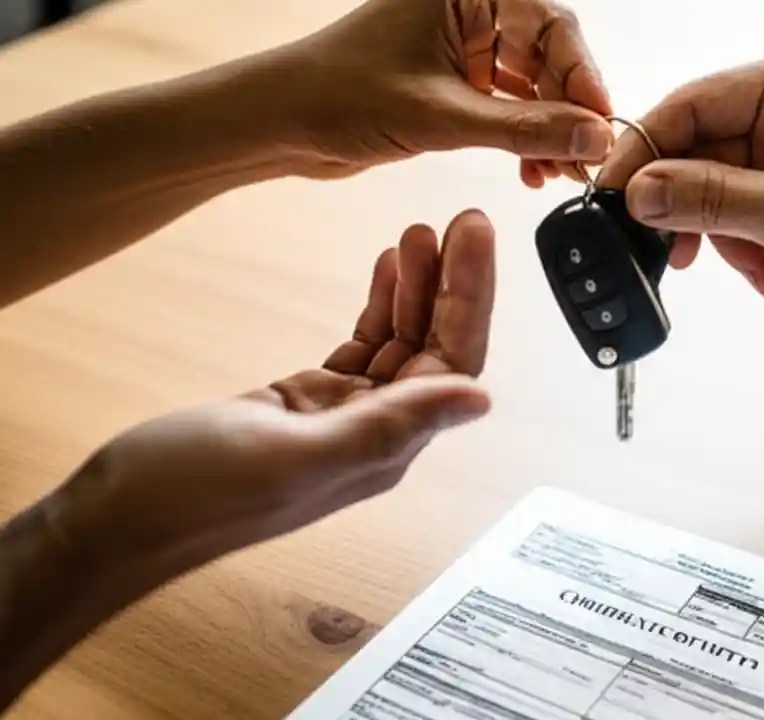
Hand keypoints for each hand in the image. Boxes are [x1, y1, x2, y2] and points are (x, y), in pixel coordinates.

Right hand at [46, 210, 496, 576]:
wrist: (114, 518)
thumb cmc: (189, 496)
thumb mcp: (295, 455)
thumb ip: (387, 427)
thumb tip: (480, 399)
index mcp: (384, 447)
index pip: (454, 361)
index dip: (470, 295)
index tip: (477, 233)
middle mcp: (373, 433)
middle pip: (437, 345)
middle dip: (453, 281)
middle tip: (463, 218)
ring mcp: (339, 416)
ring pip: (400, 341)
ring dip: (416, 286)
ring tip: (420, 231)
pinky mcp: (305, 401)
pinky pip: (362, 346)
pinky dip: (378, 305)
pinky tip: (387, 269)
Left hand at [264, 0, 612, 185]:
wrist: (278, 125)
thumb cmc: (338, 94)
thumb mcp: (441, 116)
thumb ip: (523, 129)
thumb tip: (592, 137)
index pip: (552, 24)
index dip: (584, 76)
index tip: (602, 124)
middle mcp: (469, 11)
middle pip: (549, 57)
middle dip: (570, 111)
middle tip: (588, 159)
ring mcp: (463, 50)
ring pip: (532, 88)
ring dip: (550, 132)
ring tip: (562, 174)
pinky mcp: (455, 86)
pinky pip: (509, 110)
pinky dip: (524, 141)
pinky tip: (534, 172)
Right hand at [596, 50, 763, 352]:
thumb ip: (712, 200)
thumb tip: (639, 192)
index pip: (688, 105)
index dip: (643, 154)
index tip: (610, 199)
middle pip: (698, 146)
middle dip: (690, 207)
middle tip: (671, 252)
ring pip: (718, 182)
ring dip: (722, 233)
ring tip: (747, 270)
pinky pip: (746, 202)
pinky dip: (747, 241)